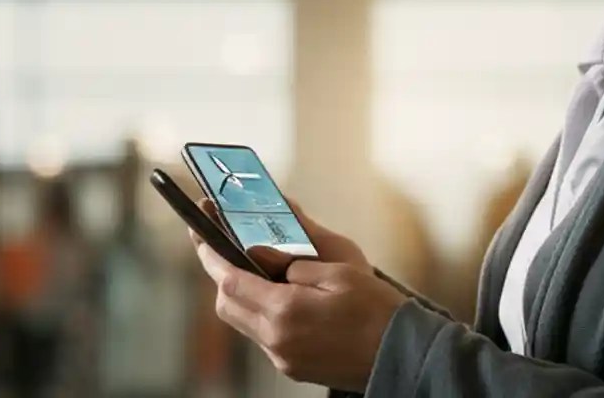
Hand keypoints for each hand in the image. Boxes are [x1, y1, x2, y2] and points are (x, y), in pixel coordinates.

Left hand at [188, 199, 405, 390]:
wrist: (402, 354)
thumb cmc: (378, 309)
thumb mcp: (340, 270)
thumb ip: (294, 261)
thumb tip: (260, 250)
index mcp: (286, 311)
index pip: (231, 281)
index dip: (212, 256)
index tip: (201, 235)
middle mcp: (277, 340)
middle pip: (228, 306)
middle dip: (222, 277)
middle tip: (225, 250)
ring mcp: (284, 358)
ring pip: (243, 323)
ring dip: (242, 297)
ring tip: (255, 271)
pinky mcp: (293, 369)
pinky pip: (264, 337)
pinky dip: (262, 314)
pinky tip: (281, 298)